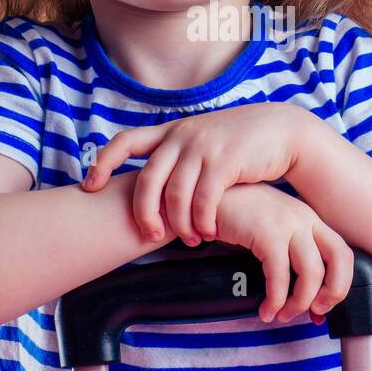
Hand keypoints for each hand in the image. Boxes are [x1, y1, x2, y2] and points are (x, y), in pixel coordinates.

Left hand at [81, 104, 311, 246]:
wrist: (282, 130)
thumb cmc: (240, 144)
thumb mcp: (202, 140)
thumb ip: (178, 157)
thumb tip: (152, 186)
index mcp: (171, 130)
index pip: (124, 142)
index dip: (102, 163)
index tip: (89, 187)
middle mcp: (181, 136)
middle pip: (146, 180)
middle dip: (143, 213)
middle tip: (149, 236)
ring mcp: (202, 147)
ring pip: (174, 195)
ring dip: (178, 224)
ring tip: (189, 240)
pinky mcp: (224, 162)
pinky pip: (203, 200)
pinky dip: (202, 222)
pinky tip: (209, 233)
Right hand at [213, 182, 353, 326]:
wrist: (209, 195)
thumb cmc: (237, 216)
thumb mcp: (271, 231)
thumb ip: (287, 256)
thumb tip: (298, 297)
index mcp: (309, 219)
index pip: (342, 253)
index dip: (339, 285)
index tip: (321, 307)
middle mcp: (305, 219)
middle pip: (340, 259)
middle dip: (333, 293)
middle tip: (314, 312)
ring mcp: (288, 224)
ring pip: (311, 273)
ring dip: (299, 303)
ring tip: (281, 314)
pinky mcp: (267, 233)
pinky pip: (279, 276)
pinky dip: (275, 299)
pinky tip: (266, 309)